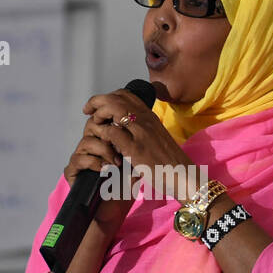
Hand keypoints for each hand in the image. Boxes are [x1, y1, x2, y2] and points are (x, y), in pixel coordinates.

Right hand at [65, 108, 134, 237]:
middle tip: (121, 147)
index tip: (127, 132)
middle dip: (108, 134)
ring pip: (86, 142)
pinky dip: (93, 163)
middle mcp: (90, 146)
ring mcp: (80, 158)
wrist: (114, 210)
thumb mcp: (134, 161)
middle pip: (91, 126)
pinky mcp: (72, 172)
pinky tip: (105, 170)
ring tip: (116, 164)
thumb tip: (133, 124)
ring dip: (103, 150)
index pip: (103, 120)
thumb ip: (131, 142)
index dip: (112, 122)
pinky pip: (78, 159)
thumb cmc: (126, 186)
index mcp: (103, 140)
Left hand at [81, 90, 197, 204]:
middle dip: (97, 102)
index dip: (107, 97)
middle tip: (87, 111)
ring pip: (112, 109)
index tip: (97, 106)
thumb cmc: (170, 163)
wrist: (185, 177)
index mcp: (150, 117)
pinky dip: (103, 134)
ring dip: (98, 115)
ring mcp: (141, 133)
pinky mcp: (136, 149)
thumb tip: (123, 127)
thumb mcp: (156, 140)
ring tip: (94, 125)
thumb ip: (142, 131)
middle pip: (116, 98)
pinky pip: (112, 132)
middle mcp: (146, 120)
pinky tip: (102, 143)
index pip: (125, 95)